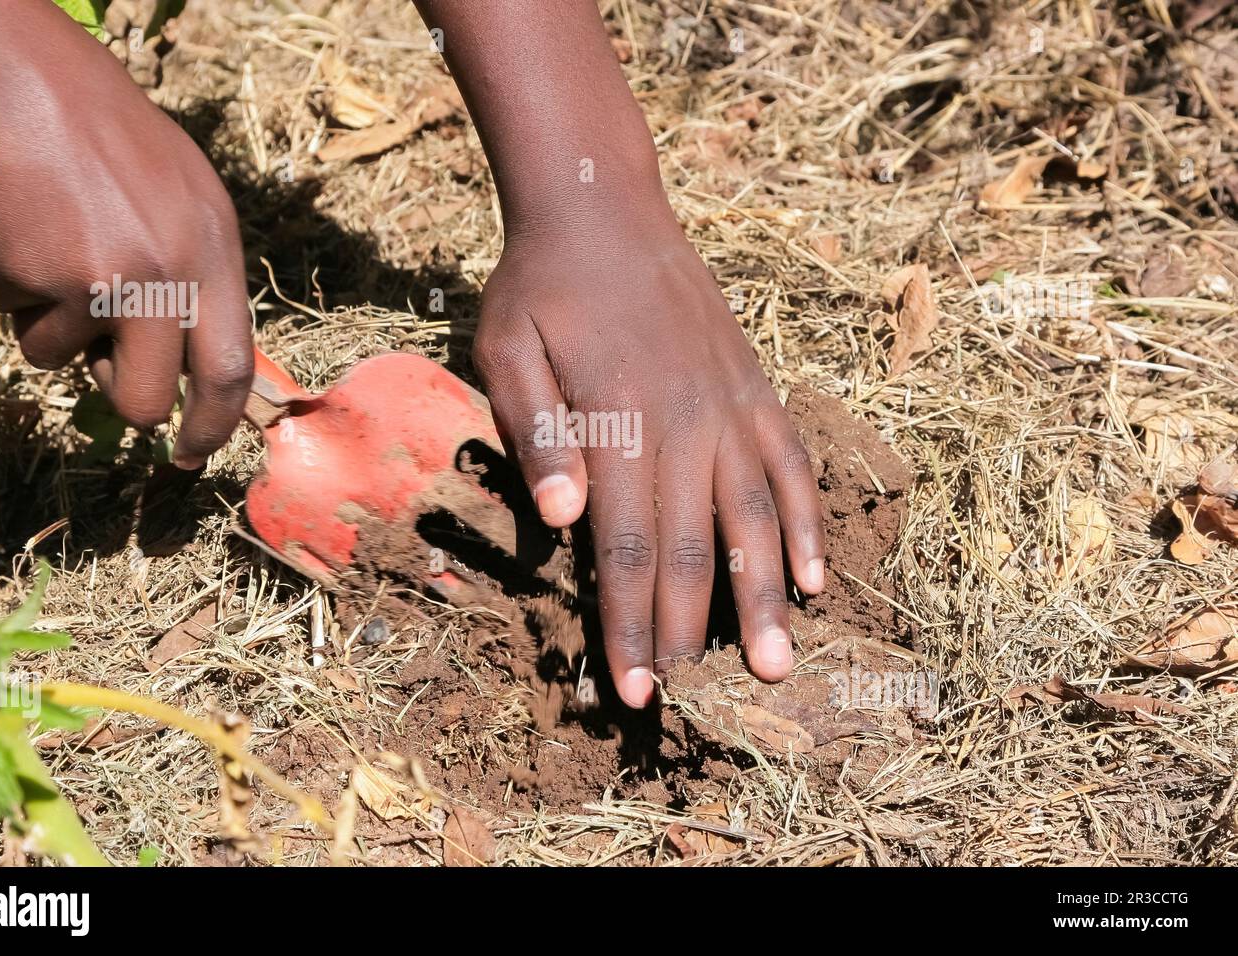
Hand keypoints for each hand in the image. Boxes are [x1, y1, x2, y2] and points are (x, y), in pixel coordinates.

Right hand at [0, 0, 252, 467]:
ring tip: (46, 254)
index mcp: (215, 247)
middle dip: (122, 404)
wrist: (9, 77)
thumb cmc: (86, 130)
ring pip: (72, 365)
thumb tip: (177, 365)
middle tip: (106, 384)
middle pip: (149, 396)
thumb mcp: (172, 193)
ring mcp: (120, 279)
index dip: (215, 420)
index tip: (194, 452)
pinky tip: (13, 232)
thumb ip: (185, 272)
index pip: (231, 363)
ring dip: (50, 329)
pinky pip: (21, 325)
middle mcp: (178, 269)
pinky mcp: (57, 282)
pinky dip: (8, 292)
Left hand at [474, 214, 826, 707]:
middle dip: (690, 631)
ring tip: (779, 661)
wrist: (603, 207)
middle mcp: (685, 424)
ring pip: (755, 518)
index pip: (629, 549)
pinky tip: (817, 575)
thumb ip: (536, 435)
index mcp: (618, 425)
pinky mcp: (755, 389)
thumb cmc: (539, 287)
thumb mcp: (507, 350)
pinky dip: (807, 522)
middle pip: (693, 549)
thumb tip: (561, 520)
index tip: (632, 689)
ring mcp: (729, 407)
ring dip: (765, 596)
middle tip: (693, 701)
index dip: (632, 625)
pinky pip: (791, 465)